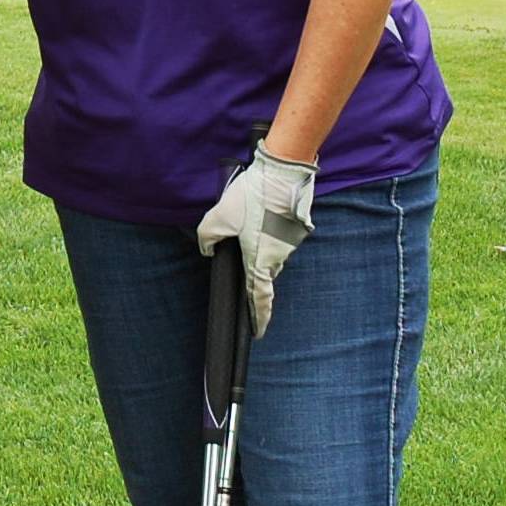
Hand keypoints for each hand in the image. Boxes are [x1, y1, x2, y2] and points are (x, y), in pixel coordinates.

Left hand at [196, 141, 316, 337]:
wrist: (283, 173)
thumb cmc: (251, 198)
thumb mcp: (217, 218)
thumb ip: (207, 238)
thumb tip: (209, 250)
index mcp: (259, 260)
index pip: (259, 297)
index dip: (258, 316)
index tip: (259, 332)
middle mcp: (278, 257)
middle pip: (263, 272)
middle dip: (252, 268)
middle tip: (241, 249)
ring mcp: (291, 244)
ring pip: (271, 253)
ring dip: (260, 244)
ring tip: (249, 220)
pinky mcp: (298, 229)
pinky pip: (279, 237)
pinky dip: (270, 229)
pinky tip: (262, 211)